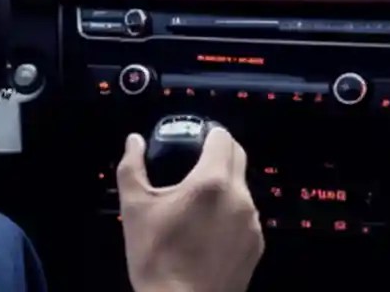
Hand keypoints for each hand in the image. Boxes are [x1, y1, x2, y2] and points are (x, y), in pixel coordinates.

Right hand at [117, 127, 263, 291]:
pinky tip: (209, 230)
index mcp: (212, 182)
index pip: (223, 137)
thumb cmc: (155, 257)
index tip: (193, 139)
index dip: (208, 132)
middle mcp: (240, 197)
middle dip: (219, 153)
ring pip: (242, 189)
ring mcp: (253, 223)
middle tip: (193, 162)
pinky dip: (231, 213)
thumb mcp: (134, 210)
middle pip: (238, 157)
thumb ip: (132, 167)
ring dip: (224, 186)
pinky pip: (245, 216)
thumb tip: (134, 140)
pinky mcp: (257, 245)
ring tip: (197, 203)